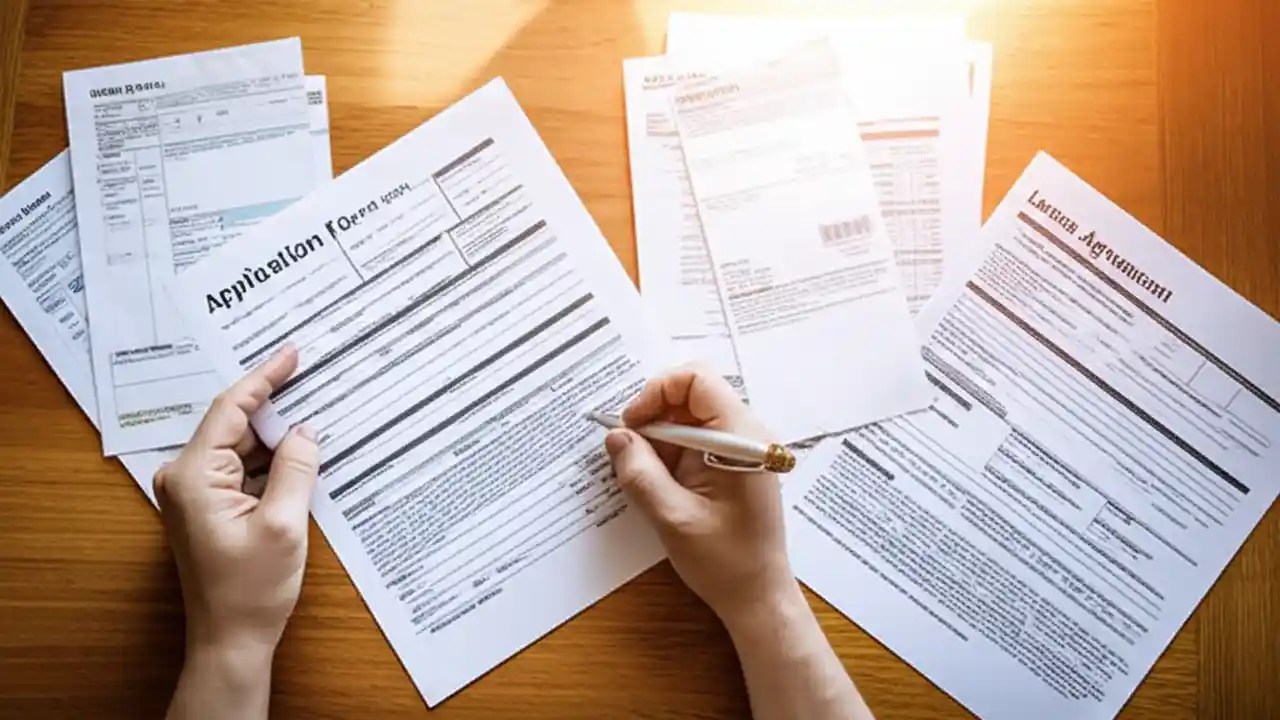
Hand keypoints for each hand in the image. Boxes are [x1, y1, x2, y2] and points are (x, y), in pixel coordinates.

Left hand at [155, 345, 319, 661]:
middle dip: (276, 405)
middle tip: (315, 376)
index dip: (265, 377)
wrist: (231, 639)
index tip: (293, 352)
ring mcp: (197, 493)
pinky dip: (273, 462)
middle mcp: (187, 478)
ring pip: (244, 447)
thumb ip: (296, 469)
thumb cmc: (251, 589)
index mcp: (194, 476)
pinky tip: (303, 453)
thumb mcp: (285, 524)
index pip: (230, 409)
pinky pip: (245, 470)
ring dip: (278, 436)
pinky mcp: (212, 507)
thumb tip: (305, 430)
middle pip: (237, 425)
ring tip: (317, 411)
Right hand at [605, 366, 795, 626]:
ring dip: (659, 439)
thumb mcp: (672, 518)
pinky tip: (659, 484)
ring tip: (644, 476)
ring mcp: (740, 448)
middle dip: (653, 417)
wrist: (758, 595)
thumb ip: (641, 473)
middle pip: (691, 395)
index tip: (632, 424)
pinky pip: (696, 440)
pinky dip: (670, 454)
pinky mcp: (732, 463)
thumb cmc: (725, 561)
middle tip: (630, 451)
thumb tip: (616, 436)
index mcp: (740, 438)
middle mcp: (745, 433)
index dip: (657, 392)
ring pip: (689, 418)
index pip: (697, 379)